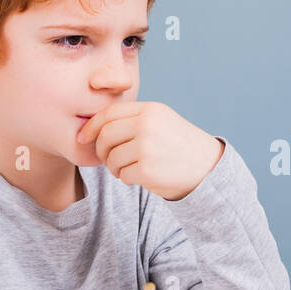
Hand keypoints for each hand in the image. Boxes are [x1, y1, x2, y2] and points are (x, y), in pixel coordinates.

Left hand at [76, 101, 224, 200]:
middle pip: (105, 137)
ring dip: (115, 168)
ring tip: (130, 168)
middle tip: (110, 159)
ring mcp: (147, 148)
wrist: (207, 167)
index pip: (109, 114)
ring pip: (111, 158)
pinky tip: (141, 176)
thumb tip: (94, 127)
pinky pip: (123, 175)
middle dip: (102, 151)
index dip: (91, 126)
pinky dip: (128, 178)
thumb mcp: (161, 121)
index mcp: (150, 110)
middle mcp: (148, 126)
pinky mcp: (148, 170)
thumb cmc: (179, 145)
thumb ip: (132, 119)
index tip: (83, 138)